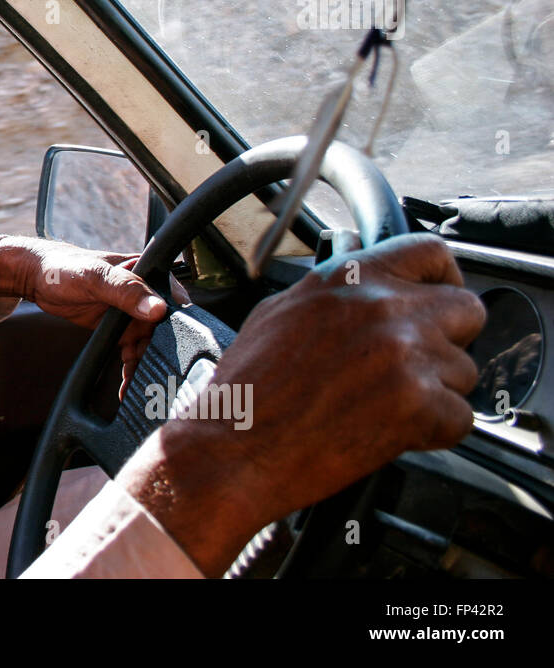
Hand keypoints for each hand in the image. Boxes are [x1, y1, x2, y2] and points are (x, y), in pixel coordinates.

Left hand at [0, 237, 189, 369]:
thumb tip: (157, 308)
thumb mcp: (95, 277)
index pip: (173, 302)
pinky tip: (127, 386)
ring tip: (140, 388)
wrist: (37, 277)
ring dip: (146, 365)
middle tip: (157, 377)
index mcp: (147, 273)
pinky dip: (132, 367)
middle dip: (163, 354)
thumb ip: (126, 291)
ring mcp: (133, 312)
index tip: (175, 352)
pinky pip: (133, 350)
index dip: (178, 327)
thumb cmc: (64, 267)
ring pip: (149, 344)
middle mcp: (145, 293)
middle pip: (164, 329)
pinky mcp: (120, 327)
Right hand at [119, 234, 484, 576]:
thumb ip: (335, 294)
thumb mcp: (279, 313)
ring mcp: (403, 353)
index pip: (431, 252)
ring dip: (436, 392)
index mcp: (347, 278)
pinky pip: (460, 418)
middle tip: (417, 364)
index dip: (443, 279)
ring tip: (385, 405)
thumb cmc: (246, 390)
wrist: (232, 445)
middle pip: (466, 310)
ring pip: (464, 370)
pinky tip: (389, 431)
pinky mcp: (417, 404)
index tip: (437, 299)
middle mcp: (381, 306)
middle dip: (449, 340)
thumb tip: (365, 288)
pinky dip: (433, 432)